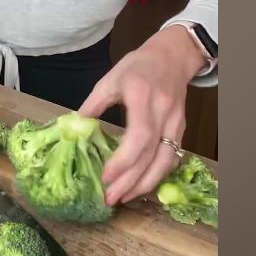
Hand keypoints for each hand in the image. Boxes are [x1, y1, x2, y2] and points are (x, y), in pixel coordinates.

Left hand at [78, 25, 204, 204]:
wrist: (173, 56)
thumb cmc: (138, 66)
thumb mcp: (110, 79)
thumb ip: (93, 105)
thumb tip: (74, 128)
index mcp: (142, 96)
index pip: (139, 136)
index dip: (123, 161)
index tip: (105, 177)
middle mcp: (163, 112)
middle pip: (151, 155)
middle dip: (130, 181)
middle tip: (110, 199)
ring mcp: (175, 122)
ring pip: (166, 162)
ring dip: (145, 184)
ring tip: (124, 198)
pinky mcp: (181, 129)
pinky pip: (171, 158)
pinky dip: (156, 174)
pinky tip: (140, 185)